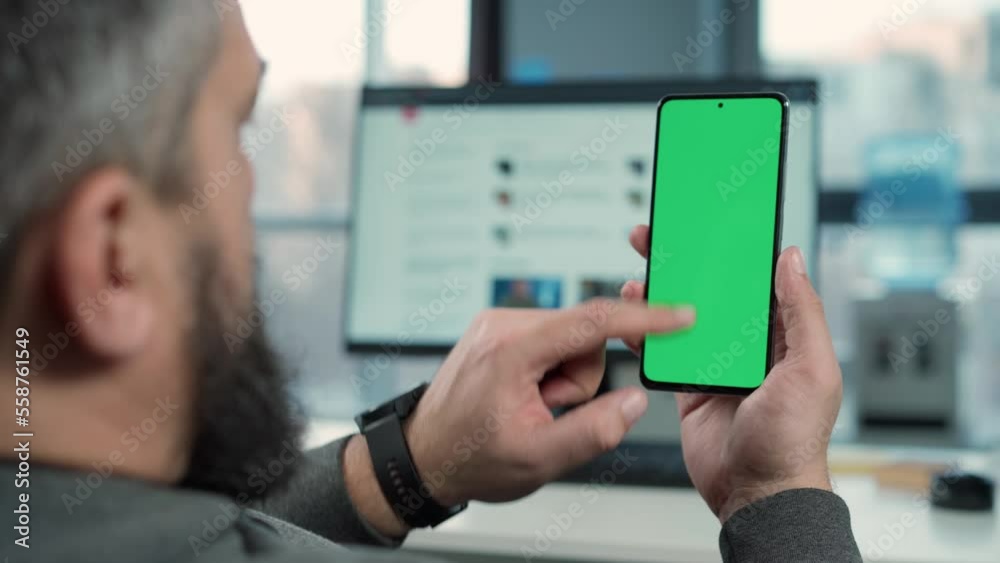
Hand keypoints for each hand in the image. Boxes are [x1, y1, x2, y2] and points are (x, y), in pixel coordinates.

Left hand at [404, 299, 694, 506]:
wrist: (423, 455)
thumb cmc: (471, 458)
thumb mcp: (539, 458)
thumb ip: (594, 431)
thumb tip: (635, 401)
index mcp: (512, 350)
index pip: (592, 322)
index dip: (643, 319)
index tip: (681, 316)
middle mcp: (502, 324)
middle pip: (584, 334)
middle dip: (579, 378)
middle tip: (548, 410)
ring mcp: (497, 323)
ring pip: (570, 338)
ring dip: (563, 377)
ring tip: (531, 406)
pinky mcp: (497, 329)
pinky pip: (550, 340)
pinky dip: (549, 369)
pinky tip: (525, 395)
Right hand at [621, 225, 841, 522]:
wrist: (756, 493)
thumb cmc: (793, 441)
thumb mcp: (812, 369)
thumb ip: (801, 313)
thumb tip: (791, 259)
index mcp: (782, 334)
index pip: (755, 279)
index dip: (733, 250)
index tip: (712, 224)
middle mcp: (748, 345)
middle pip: (712, 290)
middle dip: (686, 261)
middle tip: (659, 237)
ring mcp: (715, 364)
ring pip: (682, 316)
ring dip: (660, 292)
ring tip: (639, 272)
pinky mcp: (688, 386)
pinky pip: (664, 351)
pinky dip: (645, 333)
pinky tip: (632, 317)